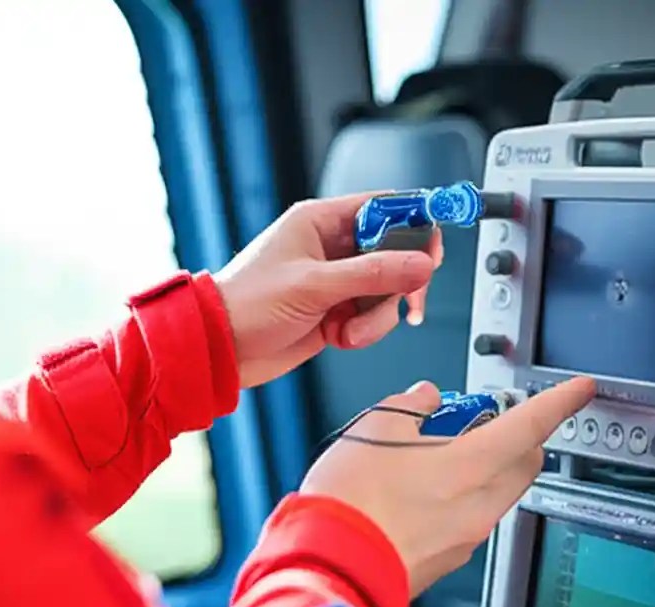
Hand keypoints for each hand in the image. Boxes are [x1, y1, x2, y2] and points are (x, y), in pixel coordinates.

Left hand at [214, 193, 442, 388]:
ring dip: (378, 316)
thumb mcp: (313, 285)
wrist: (220, 349)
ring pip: (388, 291)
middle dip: (402, 280)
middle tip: (408, 298)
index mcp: (320, 221)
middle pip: (396, 252)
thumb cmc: (246, 304)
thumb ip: (372, 274)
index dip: (414, 223)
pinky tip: (339, 336)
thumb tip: (420, 265)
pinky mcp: (337, 312)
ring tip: (349, 328)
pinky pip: (373, 317)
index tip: (434, 242)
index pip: (384, 208)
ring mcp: (337, 282)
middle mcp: (332, 248)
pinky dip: (364, 331)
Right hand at [301, 377, 596, 597]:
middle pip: (526, 463)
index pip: (532, 425)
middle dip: (517, 436)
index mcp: (471, 465)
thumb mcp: (372, 428)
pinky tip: (417, 490)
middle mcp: (479, 505)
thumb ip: (408, 406)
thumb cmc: (349, 503)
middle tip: (478, 421)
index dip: (560, 402)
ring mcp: (467, 537)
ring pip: (498, 491)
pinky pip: (471, 518)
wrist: (329, 567)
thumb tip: (423, 399)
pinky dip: (461, 497)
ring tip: (431, 455)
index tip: (579, 390)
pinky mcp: (448, 559)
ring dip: (484, 467)